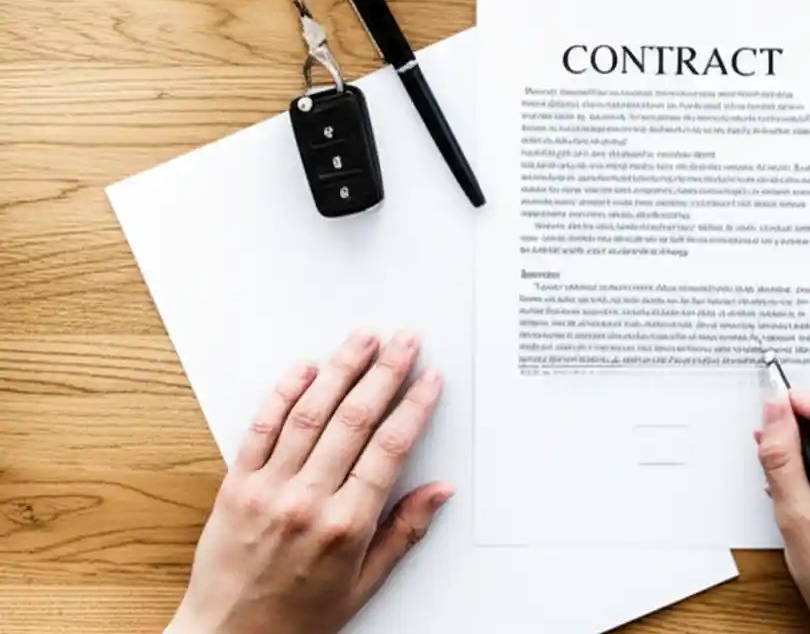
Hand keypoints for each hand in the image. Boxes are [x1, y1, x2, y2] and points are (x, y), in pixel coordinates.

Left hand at [168, 329, 452, 633]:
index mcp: (346, 526)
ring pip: (310, 413)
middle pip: (354, 420)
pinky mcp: (236, 485)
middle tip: (404, 342)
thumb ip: (403, 532)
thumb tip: (438, 491)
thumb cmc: (297, 618)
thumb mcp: (364, 584)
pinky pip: (261, 428)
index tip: (429, 379)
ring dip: (340, 369)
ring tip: (362, 339)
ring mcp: (268, 489)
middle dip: (385, 373)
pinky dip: (284, 393)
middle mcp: (307, 501)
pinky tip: (305, 369)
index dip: (413, 406)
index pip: (389, 448)